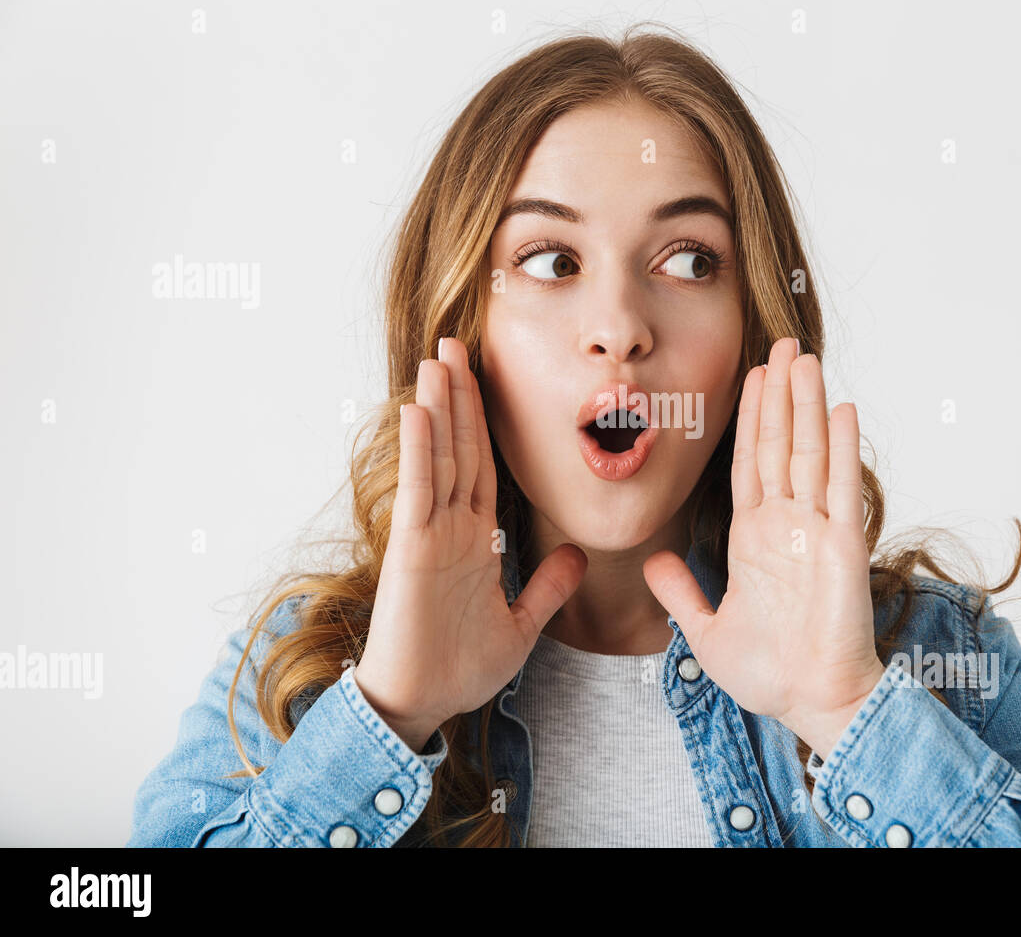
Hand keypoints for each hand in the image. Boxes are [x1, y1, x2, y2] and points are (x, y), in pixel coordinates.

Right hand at [353, 337, 586, 750]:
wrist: (423, 706)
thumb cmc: (460, 667)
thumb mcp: (521, 623)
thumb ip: (548, 587)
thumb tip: (580, 556)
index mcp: (473, 539)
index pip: (483, 466)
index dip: (485, 423)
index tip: (486, 381)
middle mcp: (449, 527)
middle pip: (459, 449)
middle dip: (460, 397)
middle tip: (457, 344)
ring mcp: (428, 535)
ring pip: (437, 458)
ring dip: (439, 407)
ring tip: (439, 359)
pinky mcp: (411, 551)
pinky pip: (417, 492)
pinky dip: (418, 452)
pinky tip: (418, 413)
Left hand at [644, 337, 884, 759]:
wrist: (812, 702)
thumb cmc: (769, 673)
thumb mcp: (707, 630)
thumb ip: (681, 594)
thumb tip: (653, 563)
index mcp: (753, 537)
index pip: (748, 462)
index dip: (749, 418)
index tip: (751, 377)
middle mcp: (785, 523)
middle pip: (778, 444)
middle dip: (778, 393)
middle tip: (783, 344)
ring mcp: (815, 529)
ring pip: (808, 451)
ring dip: (806, 403)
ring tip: (805, 357)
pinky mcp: (842, 544)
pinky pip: (840, 485)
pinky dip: (840, 445)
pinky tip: (841, 407)